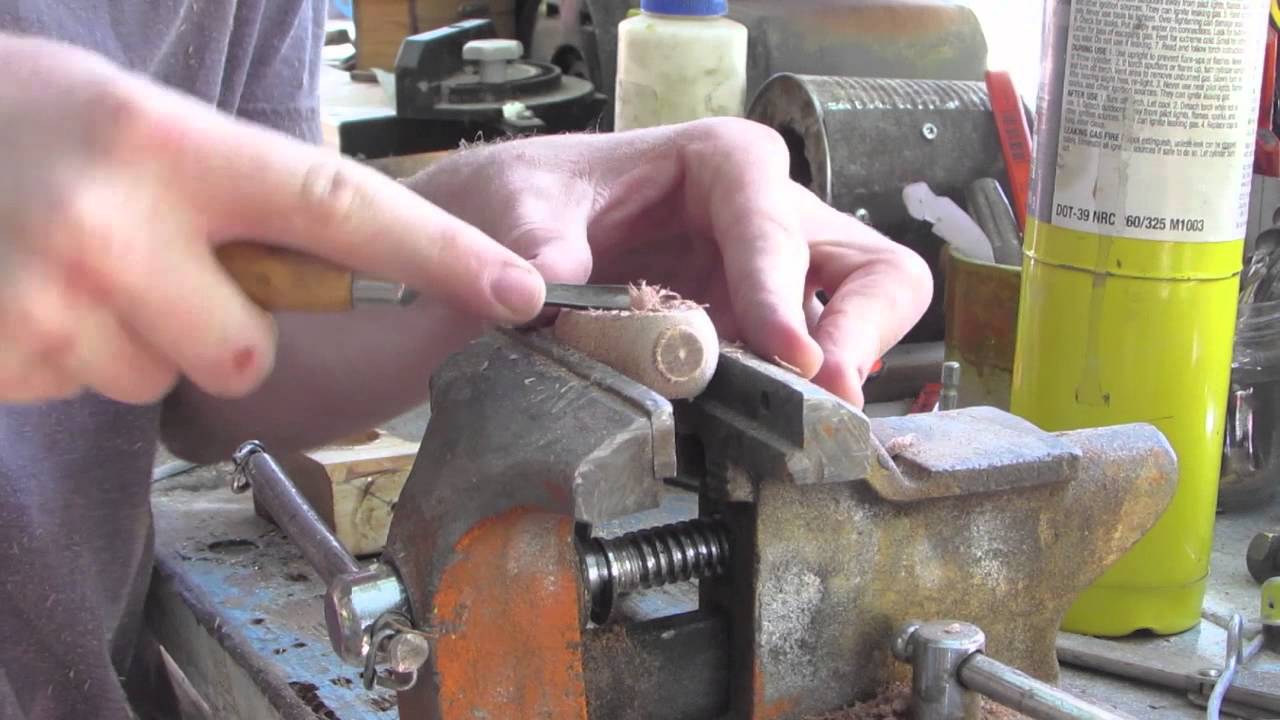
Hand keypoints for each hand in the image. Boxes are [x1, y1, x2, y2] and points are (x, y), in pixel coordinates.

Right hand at [0, 35, 545, 404]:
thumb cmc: (18, 119)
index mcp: (169, 144)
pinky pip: (93, 389)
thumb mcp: (138, 120)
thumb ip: (238, 189)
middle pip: (249, 348)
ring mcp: (53, 299)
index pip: (338, 207)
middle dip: (223, 331)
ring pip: (167, 376)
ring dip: (137, 339)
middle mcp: (114, 222)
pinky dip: (75, 355)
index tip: (518, 289)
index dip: (438, 255)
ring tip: (70, 264)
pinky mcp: (10, 358)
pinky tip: (32, 291)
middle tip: (155, 269)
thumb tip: (339, 256)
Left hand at [411, 118, 932, 404]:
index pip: (777, 226)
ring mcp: (775, 283)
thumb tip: (547, 290)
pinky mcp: (757, 334)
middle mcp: (771, 219)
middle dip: (861, 332)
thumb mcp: (526, 202)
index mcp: (727, 165)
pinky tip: (770, 437)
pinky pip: (807, 369)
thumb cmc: (538, 195)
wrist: (516, 230)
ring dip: (843, 377)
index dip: (784, 292)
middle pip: (873, 269)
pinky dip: (799, 403)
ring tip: (811, 428)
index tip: (787, 355)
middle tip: (829, 392)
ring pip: (861, 322)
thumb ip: (538, 241)